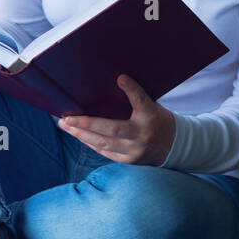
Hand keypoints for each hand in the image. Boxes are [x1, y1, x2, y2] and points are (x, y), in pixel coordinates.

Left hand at [57, 75, 176, 164]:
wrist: (173, 146)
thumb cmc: (156, 120)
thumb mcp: (151, 106)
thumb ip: (135, 97)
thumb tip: (115, 79)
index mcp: (151, 116)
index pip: (141, 101)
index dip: (132, 89)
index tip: (121, 78)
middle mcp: (143, 135)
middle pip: (112, 129)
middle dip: (86, 123)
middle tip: (66, 118)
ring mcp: (135, 150)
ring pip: (103, 143)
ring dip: (81, 134)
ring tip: (65, 125)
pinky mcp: (128, 160)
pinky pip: (104, 151)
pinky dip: (89, 142)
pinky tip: (78, 134)